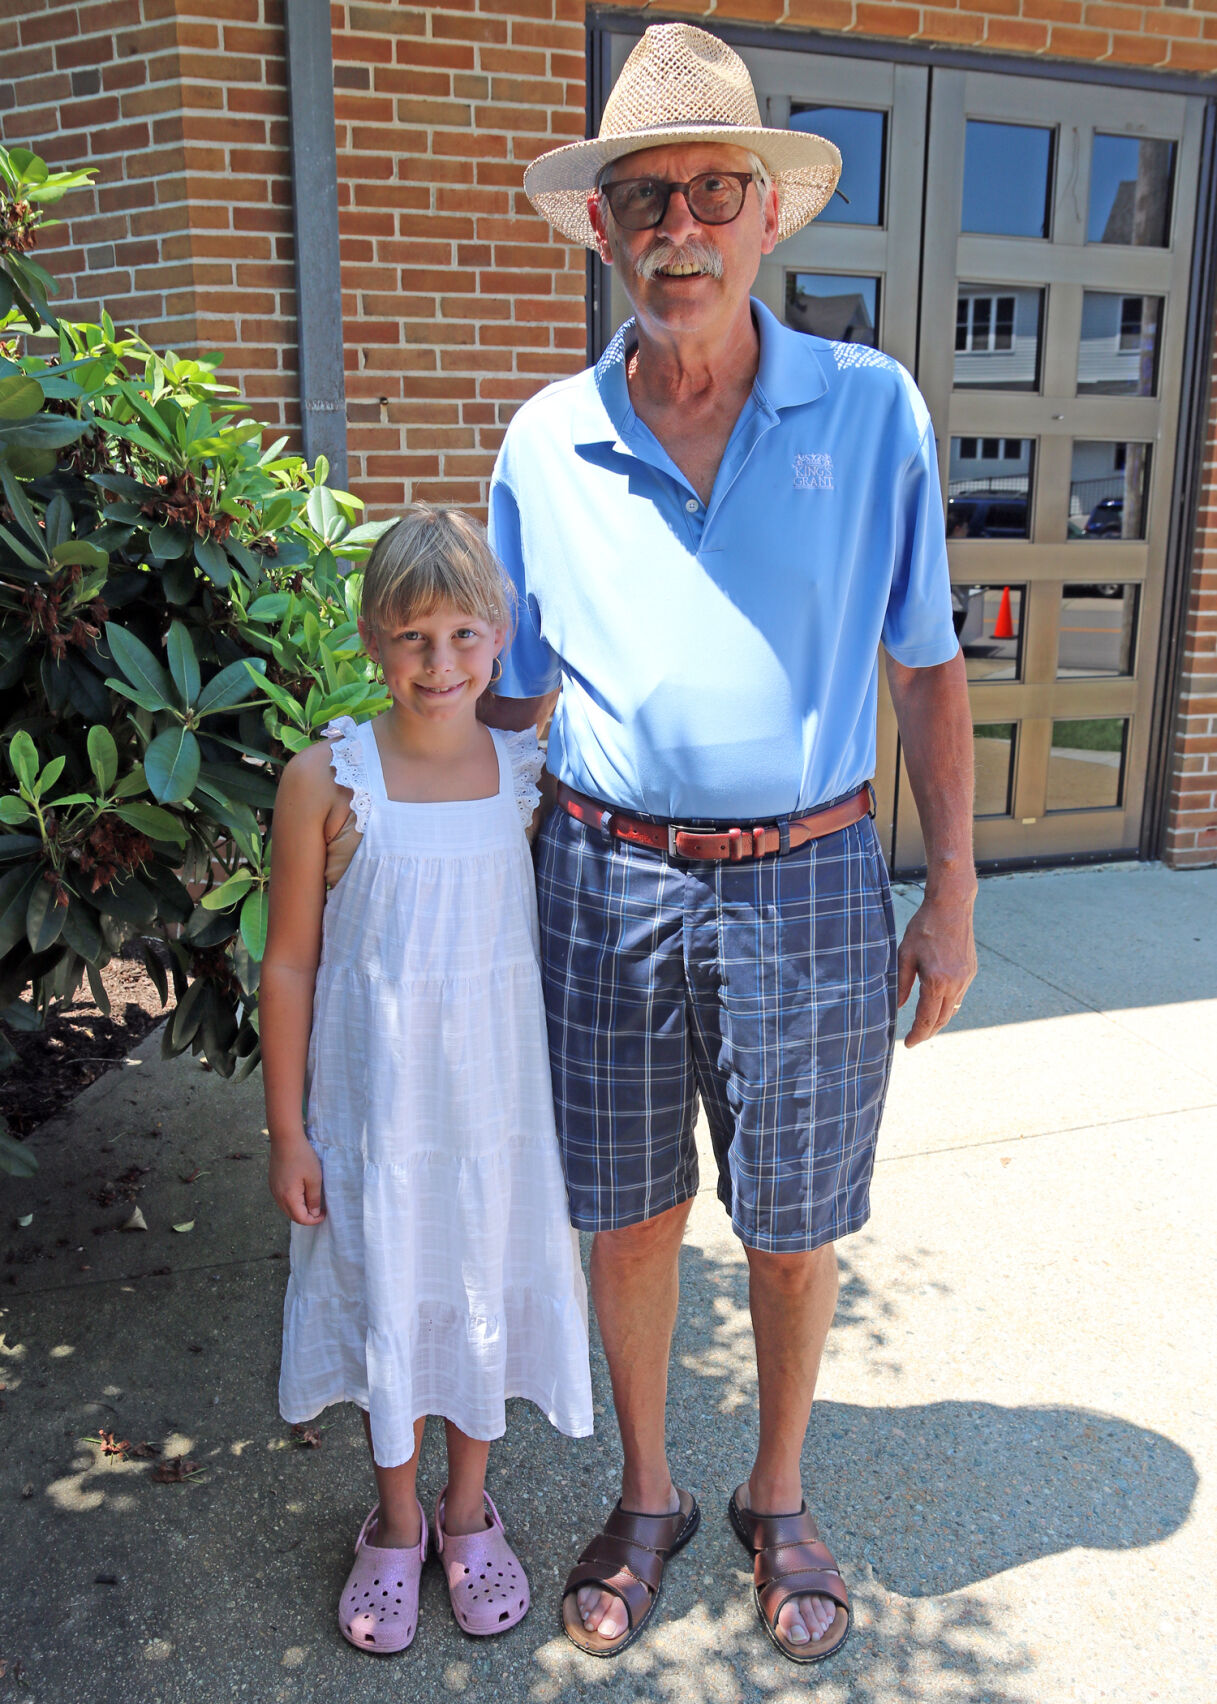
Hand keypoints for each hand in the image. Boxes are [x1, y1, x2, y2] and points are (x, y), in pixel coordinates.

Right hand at [268, 1132, 325, 1224]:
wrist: (286, 1139)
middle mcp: (278, 1196)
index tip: (324, 1213)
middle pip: (292, 1216)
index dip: (314, 1220)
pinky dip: (292, 1201)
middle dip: (306, 1217)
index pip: (301, 1219)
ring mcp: (273, 1190)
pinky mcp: (273, 1183)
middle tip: (320, 1209)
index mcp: (288, 1197)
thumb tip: (313, 1214)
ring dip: (299, 1209)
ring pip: (286, 1208)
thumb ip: (314, 1199)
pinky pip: (282, 1199)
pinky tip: (301, 1192)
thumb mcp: (314, 1179)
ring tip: (312, 1200)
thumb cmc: (302, 1157)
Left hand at [896, 890, 976, 1046]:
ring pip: (952, 1010)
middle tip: (915, 1039)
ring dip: (938, 1021)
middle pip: (942, 1020)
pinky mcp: (971, 972)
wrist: (951, 906)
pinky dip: (947, 1006)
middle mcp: (955, 984)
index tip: (908, 1044)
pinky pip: (958, 997)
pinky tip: (936, 1005)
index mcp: (936, 981)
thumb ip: (900, 983)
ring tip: (923, 1026)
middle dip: (928, 1032)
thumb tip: (896, 1006)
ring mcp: (966, 979)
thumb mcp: (905, 954)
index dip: (917, 1035)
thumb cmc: (924, 927)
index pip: (926, 1019)